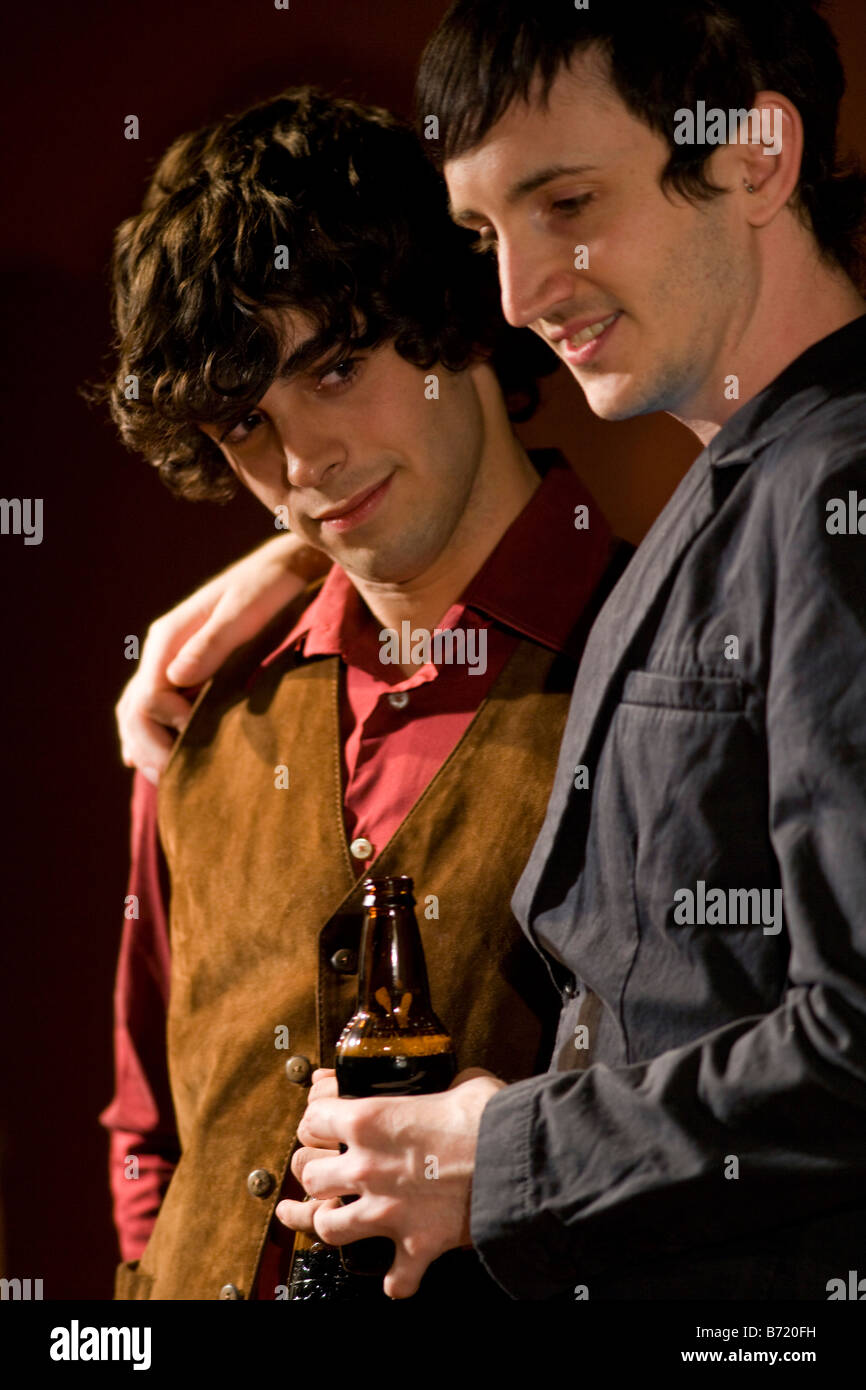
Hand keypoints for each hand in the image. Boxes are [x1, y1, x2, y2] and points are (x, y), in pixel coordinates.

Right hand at [115, 534, 329, 777]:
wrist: (287, 567)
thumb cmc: (270, 585)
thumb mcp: (245, 610)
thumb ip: (213, 644)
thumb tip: (177, 680)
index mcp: (169, 638)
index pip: (144, 698)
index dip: (162, 729)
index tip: (195, 739)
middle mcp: (165, 651)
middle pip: (135, 711)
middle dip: (149, 749)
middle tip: (174, 782)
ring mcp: (175, 661)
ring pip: (142, 713)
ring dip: (150, 747)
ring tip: (169, 781)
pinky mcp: (193, 670)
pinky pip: (162, 709)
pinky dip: (158, 736)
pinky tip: (162, 762)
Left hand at [277, 1067, 505, 1298]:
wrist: (521, 1161)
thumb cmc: (489, 1118)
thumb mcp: (460, 1082)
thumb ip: (442, 1084)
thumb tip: (454, 1083)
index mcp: (370, 1120)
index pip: (314, 1118)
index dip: (315, 1119)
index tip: (320, 1122)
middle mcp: (367, 1167)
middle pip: (309, 1174)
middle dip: (311, 1171)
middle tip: (318, 1168)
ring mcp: (387, 1210)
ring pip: (329, 1226)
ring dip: (326, 1221)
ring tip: (323, 1216)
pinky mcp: (417, 1243)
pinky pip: (397, 1277)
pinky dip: (398, 1280)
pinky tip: (394, 1279)